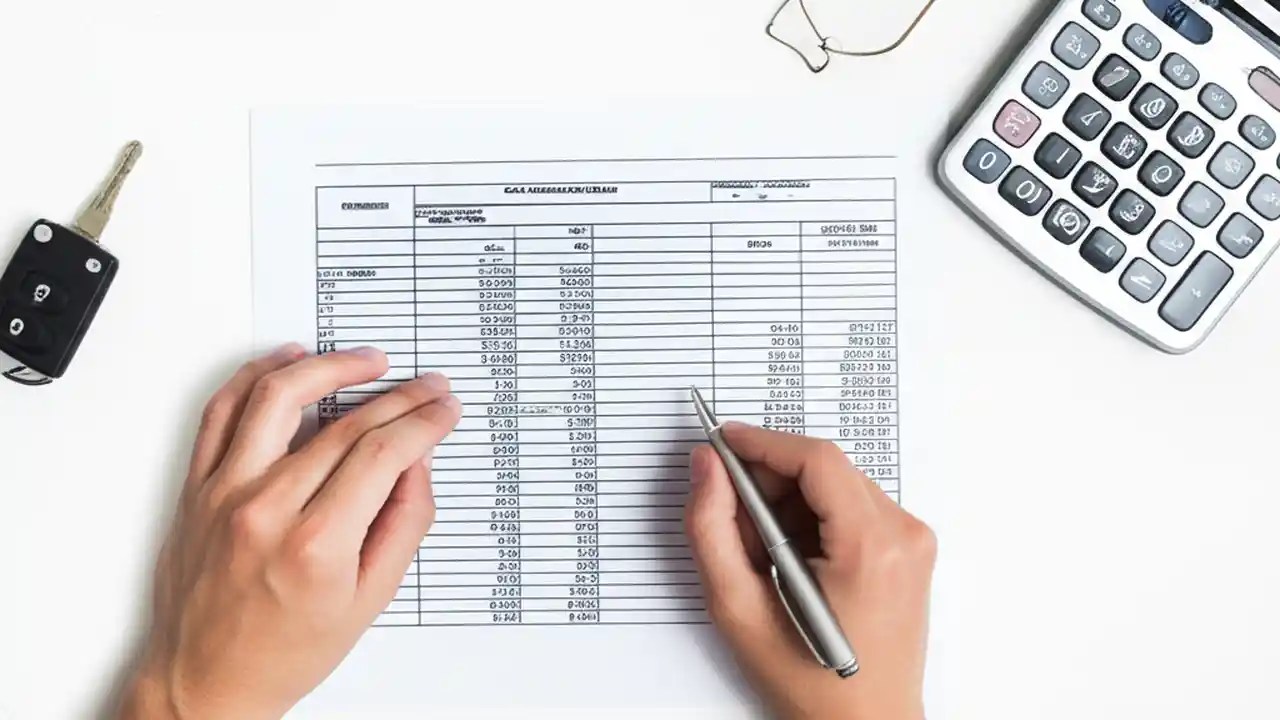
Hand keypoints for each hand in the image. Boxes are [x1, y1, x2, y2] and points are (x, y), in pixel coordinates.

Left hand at [118, 345, 461, 719]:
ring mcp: (224, 493)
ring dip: (329, 366)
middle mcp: (265, 510)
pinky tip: (290, 361)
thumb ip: (404, 525)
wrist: (207, 681)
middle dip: (399, 397)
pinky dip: (256, 376)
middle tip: (427, 387)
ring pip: (277, 397)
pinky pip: (221, 412)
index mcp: (315, 546)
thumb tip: (418, 463)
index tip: (442, 410)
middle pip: (344, 425)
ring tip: (366, 361)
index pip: (382, 454)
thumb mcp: (369, 600)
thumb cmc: (285, 651)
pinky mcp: (198, 487)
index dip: (422, 422)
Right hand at [684, 423, 934, 719]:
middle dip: (771, 481)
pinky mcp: (909, 550)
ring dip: (791, 503)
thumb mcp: (740, 609)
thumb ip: (711, 529)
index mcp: (871, 548)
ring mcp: (912, 542)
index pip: (816, 459)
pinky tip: (793, 561)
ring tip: (764, 556)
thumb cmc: (811, 684)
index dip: (763, 443)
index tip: (723, 442)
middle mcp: (903, 535)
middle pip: (826, 469)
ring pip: (836, 486)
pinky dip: (814, 519)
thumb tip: (706, 468)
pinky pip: (853, 507)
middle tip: (733, 517)